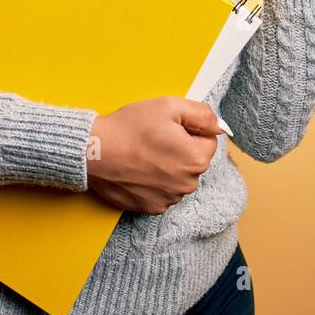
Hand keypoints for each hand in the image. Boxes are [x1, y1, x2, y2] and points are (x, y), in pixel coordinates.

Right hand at [85, 97, 225, 214]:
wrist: (94, 152)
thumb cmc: (129, 128)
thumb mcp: (169, 106)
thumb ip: (202, 114)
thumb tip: (220, 126)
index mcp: (197, 159)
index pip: (207, 140)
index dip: (188, 130)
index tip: (167, 128)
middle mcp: (188, 184)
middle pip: (193, 160)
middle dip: (180, 149)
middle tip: (153, 139)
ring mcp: (169, 199)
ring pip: (178, 177)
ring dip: (167, 167)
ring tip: (143, 154)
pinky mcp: (151, 208)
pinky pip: (162, 191)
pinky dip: (153, 182)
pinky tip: (138, 169)